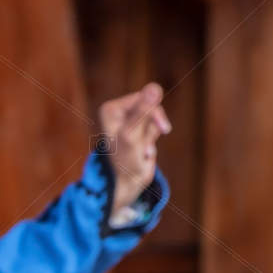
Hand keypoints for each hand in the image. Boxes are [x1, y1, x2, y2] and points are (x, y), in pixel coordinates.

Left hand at [98, 82, 170, 218]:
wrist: (127, 185)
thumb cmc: (125, 162)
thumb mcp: (133, 135)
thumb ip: (143, 111)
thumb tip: (155, 87)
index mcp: (112, 109)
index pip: (144, 98)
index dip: (154, 115)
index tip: (161, 130)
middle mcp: (118, 112)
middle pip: (151, 107)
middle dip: (152, 128)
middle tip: (143, 147)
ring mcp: (128, 121)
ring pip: (154, 119)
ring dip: (151, 137)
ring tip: (141, 151)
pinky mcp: (136, 130)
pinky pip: (154, 128)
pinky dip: (152, 141)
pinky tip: (143, 153)